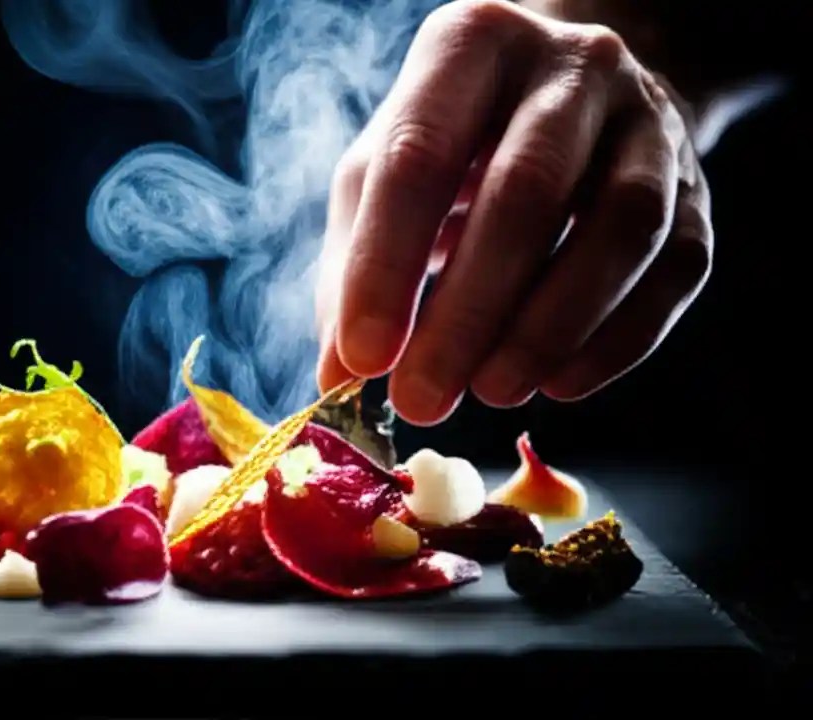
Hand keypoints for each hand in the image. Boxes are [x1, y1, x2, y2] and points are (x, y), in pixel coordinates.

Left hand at [316, 0, 711, 424]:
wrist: (573, 97)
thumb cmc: (454, 145)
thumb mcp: (382, 177)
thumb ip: (352, 267)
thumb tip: (339, 379)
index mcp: (471, 44)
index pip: (421, 156)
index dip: (386, 265)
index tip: (364, 358)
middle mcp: (571, 64)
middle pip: (527, 191)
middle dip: (468, 312)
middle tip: (423, 400)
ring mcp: (648, 121)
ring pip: (620, 229)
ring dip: (547, 329)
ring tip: (489, 392)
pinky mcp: (696, 188)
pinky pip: (672, 270)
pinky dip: (613, 342)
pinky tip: (557, 383)